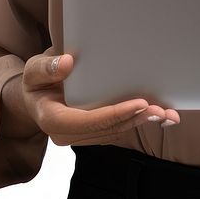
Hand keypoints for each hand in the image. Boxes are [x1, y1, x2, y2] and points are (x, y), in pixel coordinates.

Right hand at [17, 52, 181, 146]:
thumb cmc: (37, 80)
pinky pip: (117, 129)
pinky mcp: (93, 132)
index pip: (88, 121)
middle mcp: (69, 133)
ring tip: (166, 113)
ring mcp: (81, 135)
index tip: (139, 103)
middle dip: (135, 119)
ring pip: (115, 132)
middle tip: (161, 110)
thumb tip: (67, 63)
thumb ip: (46, 68)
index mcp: (54, 120)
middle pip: (107, 129)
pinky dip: (137, 122)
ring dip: (141, 123)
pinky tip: (158, 115)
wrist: (35, 95)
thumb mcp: (34, 69)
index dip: (115, 113)